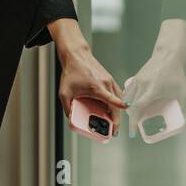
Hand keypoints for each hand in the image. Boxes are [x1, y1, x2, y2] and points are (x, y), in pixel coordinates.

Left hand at [49, 19, 128, 134]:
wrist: (76, 55)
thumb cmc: (71, 71)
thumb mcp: (64, 92)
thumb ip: (67, 107)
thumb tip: (71, 118)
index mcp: (97, 88)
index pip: (112, 101)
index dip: (118, 110)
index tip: (121, 119)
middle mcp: (106, 84)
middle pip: (117, 104)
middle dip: (116, 119)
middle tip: (114, 130)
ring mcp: (109, 80)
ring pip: (119, 98)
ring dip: (117, 110)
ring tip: (113, 121)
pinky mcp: (109, 78)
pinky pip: (116, 92)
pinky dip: (116, 101)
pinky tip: (111, 107)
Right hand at [126, 21, 185, 123]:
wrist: (168, 55)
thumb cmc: (177, 74)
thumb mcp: (183, 92)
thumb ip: (182, 106)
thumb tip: (181, 120)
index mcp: (152, 90)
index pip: (138, 108)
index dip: (134, 122)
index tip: (133, 132)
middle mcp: (142, 85)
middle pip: (130, 106)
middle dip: (132, 119)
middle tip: (136, 127)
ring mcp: (137, 81)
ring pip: (127, 100)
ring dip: (129, 110)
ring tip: (135, 116)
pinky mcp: (135, 77)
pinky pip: (127, 92)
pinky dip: (127, 100)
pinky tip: (131, 105)